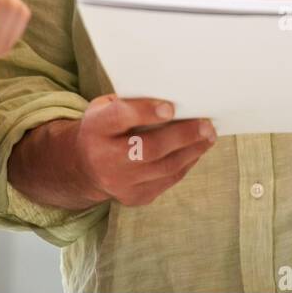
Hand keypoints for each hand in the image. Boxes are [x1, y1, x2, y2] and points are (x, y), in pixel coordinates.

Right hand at [70, 94, 216, 207]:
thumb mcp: (105, 107)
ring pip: (163, 168)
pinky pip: (166, 180)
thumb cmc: (104, 126)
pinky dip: (185, 164)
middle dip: (182, 136)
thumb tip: (174, 94)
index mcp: (96, 128)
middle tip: (206, 124)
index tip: (171, 107)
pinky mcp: (133, 198)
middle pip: (148, 149)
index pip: (120, 118)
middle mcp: (104, 159)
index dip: (145, 112)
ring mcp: (119, 183)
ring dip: (191, 151)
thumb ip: (130, 102)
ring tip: (209, 136)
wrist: (82, 166)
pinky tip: (196, 150)